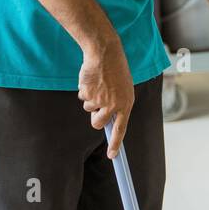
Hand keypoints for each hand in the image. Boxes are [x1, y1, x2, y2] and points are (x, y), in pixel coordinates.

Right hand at [78, 35, 134, 157]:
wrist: (105, 53)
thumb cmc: (116, 70)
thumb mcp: (123, 88)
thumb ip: (117, 104)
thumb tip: (108, 121)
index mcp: (126, 103)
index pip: (121, 129)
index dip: (115, 144)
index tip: (111, 156)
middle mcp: (114, 104)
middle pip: (98, 123)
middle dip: (94, 117)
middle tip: (97, 104)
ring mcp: (100, 100)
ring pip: (88, 109)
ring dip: (90, 99)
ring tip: (98, 84)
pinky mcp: (88, 94)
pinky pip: (82, 98)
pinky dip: (85, 90)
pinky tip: (92, 79)